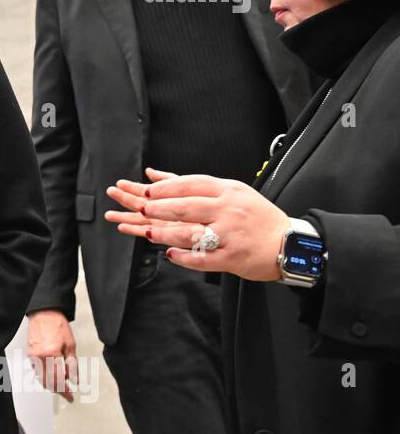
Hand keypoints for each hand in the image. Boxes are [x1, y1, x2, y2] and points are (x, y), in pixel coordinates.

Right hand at [26, 309, 77, 401]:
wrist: (44, 313)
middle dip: (58, 390)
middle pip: (47, 382)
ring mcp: (33, 356)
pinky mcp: (30, 354)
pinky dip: (45, 375)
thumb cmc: (57, 325)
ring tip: (62, 382)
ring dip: (51, 383)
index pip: (58, 379)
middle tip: (67, 392)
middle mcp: (40, 357)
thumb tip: (75, 379)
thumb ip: (72, 364)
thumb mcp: (71, 345)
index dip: (65, 391)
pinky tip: (53, 372)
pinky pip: (37, 370)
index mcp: (51, 354)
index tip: (70, 397)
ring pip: (41, 378)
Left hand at [105, 167, 286, 281]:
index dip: (166, 188)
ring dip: (165, 234)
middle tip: (141, 208)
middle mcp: (229, 209)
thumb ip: (192, 185)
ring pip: (191, 232)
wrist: (291, 243)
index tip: (146, 191)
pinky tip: (170, 255)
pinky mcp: (233, 256)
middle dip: (160, 207)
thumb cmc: (256, 216)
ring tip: (147, 233)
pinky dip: (185, 257)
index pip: (191, 184)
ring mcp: (231, 234)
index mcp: (228, 190)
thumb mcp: (231, 192)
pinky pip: (203, 258)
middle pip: (187, 206)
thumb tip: (153, 175)